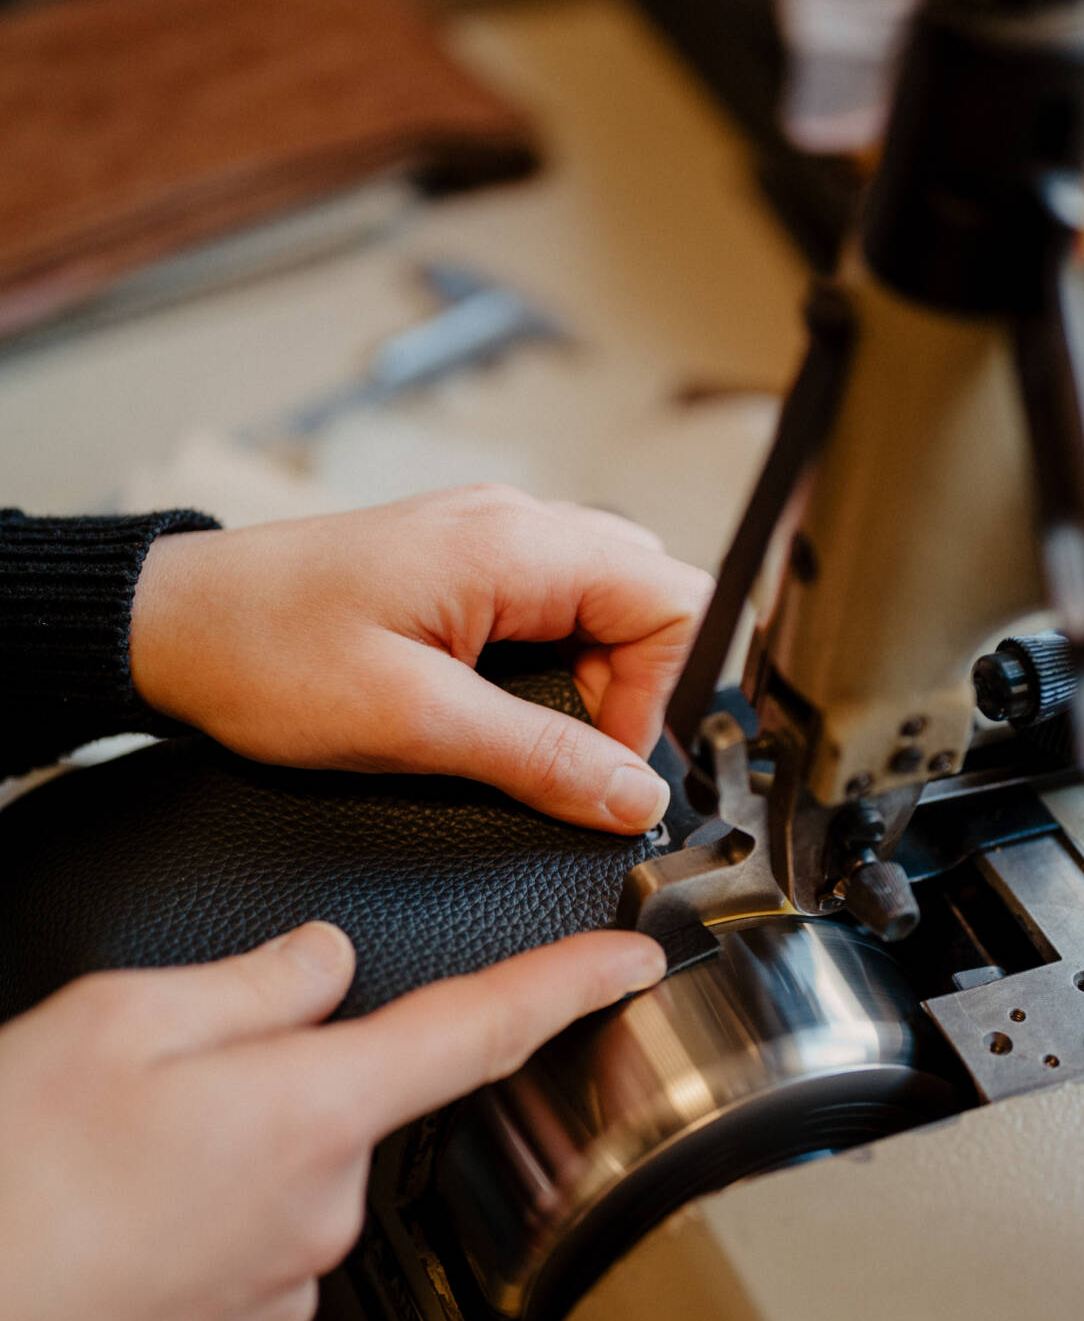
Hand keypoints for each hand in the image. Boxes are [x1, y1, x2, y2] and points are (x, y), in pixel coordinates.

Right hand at [0, 922, 663, 1320]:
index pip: (481, 1030)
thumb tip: (323, 963)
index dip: (570, 986)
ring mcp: (292, 1276)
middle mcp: (327, 1203)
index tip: (632, 964)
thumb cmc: (16, 1182)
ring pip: (304, 1160)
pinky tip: (139, 1202)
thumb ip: (250, 982)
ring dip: (246, 1136)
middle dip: (289, 1063)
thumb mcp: (120, 1020)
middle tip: (169, 1070)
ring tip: (131, 1147)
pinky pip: (269, 1228)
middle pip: (357, 1092)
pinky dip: (222, 1199)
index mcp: (314, 1107)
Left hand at [130, 487, 712, 833]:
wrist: (170, 624)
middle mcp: (513, 526)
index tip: (604, 761)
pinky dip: (543, 670)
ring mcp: (486, 542)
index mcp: (517, 545)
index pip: (675, 597)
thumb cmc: (265, 652)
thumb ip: (539, 757)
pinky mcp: (457, 568)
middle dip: (629, 690)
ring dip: (584, 683)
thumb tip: (634, 795)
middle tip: (562, 754)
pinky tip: (487, 708)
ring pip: (599, 609)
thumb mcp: (412, 724)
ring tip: (511, 733)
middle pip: (646, 600)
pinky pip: (546, 613)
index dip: (659, 692)